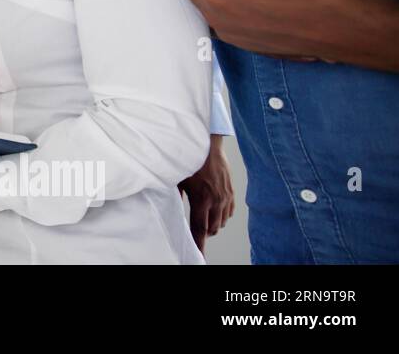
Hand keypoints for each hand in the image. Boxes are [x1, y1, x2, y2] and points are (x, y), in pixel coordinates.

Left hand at [178, 134, 234, 251]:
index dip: (199, 243)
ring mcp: (226, 196)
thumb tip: (167, 207)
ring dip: (213, 225)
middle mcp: (217, 200)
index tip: (198, 255)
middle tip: (196, 233)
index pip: (200, 229)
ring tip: (203, 220)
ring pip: (222, 222)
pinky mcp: (231, 191)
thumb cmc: (190, 159)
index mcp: (202, 199)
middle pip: (213, 228)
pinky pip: (230, 212)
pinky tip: (214, 212)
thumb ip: (174, 196)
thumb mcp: (177, 178)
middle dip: (204, 234)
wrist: (208, 144)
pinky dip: (222, 216)